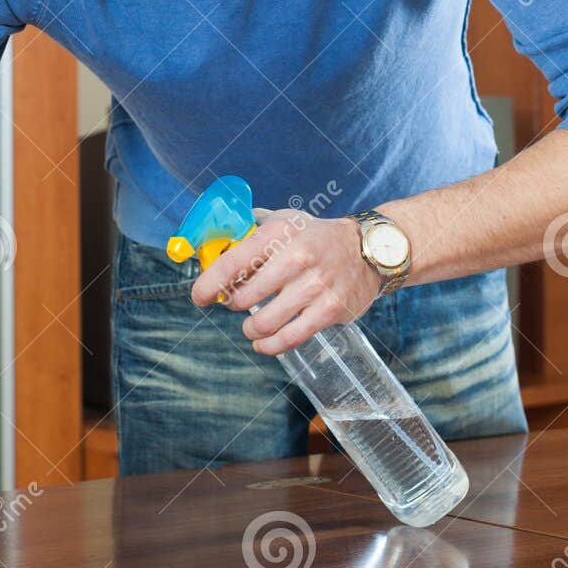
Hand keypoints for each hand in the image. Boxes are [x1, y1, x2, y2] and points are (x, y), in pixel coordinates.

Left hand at [191, 206, 381, 354]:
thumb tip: (214, 245)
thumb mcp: (283, 222)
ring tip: (252, 326)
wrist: (367, 249)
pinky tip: (263, 343)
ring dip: (250, 329)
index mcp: (278, 234)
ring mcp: (315, 286)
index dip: (208, 285)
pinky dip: (269, 346)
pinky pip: (289, 338)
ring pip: (263, 323)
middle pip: (243, 298)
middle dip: (233, 306)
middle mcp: (296, 258)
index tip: (200, 297)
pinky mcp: (330, 310)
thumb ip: (249, 232)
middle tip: (236, 304)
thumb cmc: (315, 237)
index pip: (231, 264)